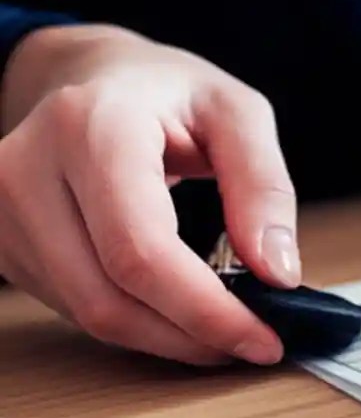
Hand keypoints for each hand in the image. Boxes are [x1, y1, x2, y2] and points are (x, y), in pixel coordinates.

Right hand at [0, 24, 297, 364]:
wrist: (85, 76)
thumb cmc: (164, 91)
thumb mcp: (236, 113)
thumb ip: (263, 186)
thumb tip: (277, 271)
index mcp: (91, 127)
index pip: (140, 251)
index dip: (205, 310)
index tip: (264, 339)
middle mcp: (28, 170)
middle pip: (110, 297)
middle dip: (193, 335)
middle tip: (254, 341)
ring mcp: (2, 211)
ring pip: (91, 313)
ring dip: (167, 336)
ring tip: (223, 323)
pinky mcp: (1, 242)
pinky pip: (74, 307)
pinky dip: (137, 320)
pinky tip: (176, 307)